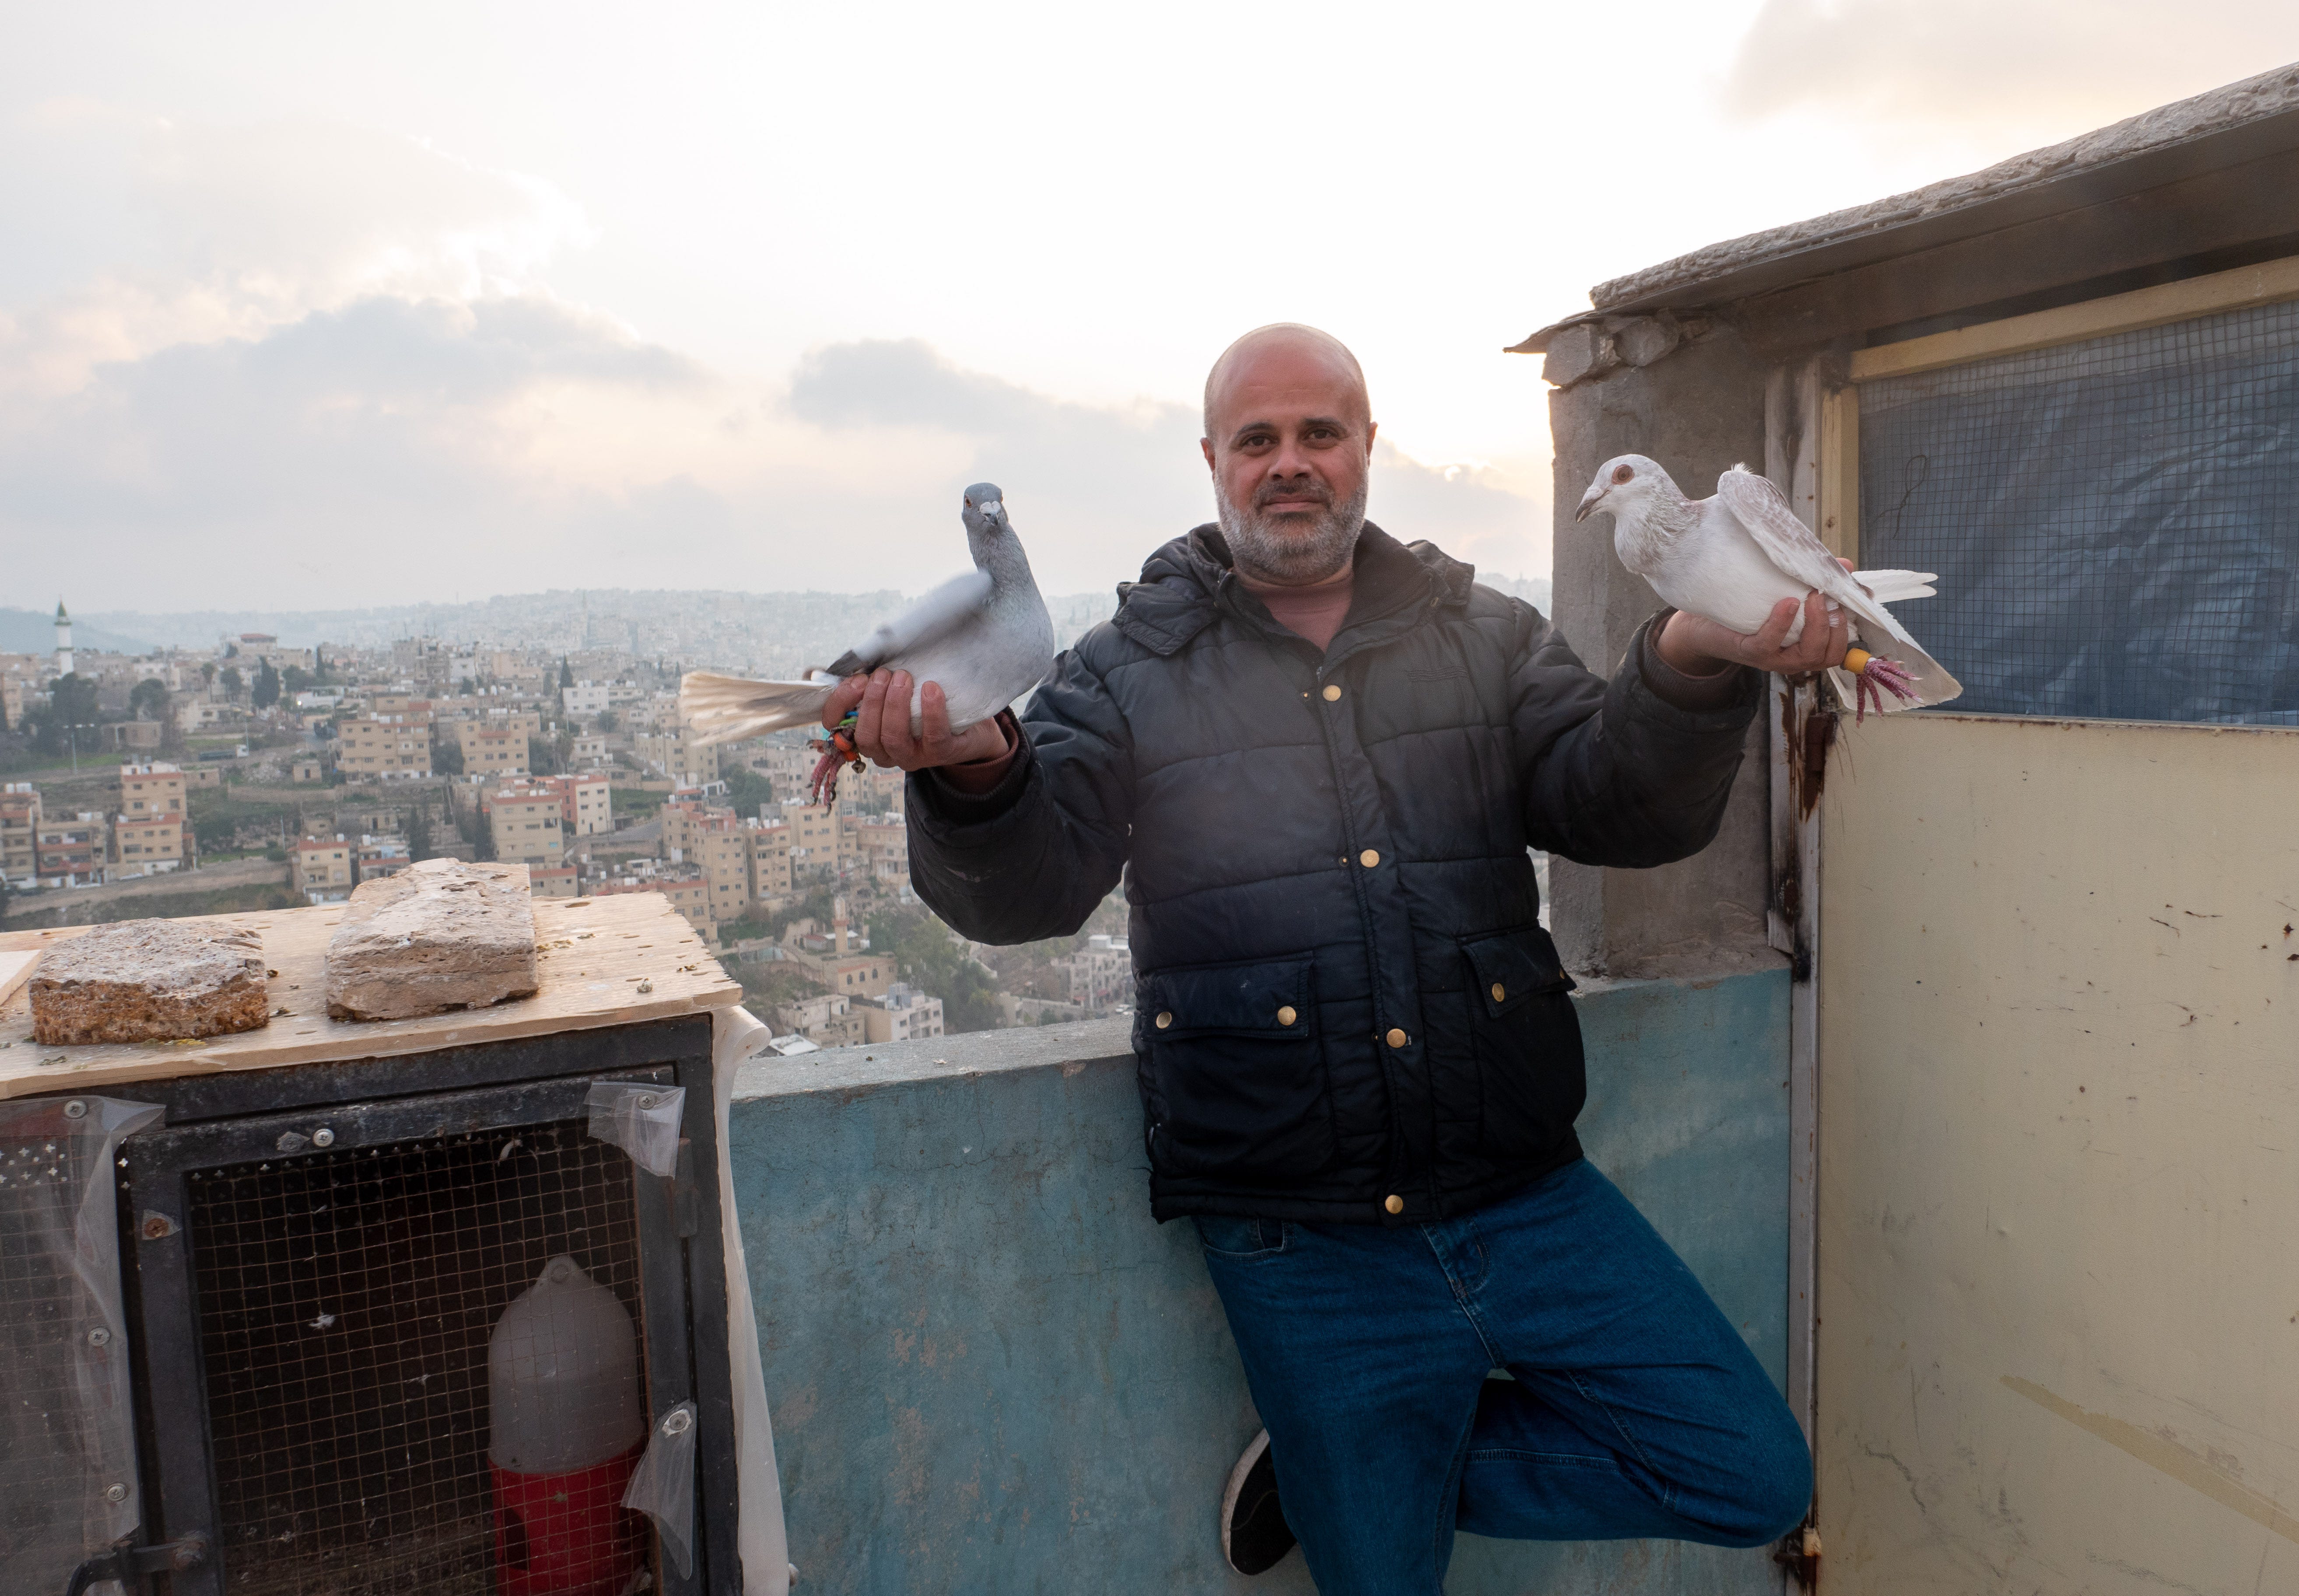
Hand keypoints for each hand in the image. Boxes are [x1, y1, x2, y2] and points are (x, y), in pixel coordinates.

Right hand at [820, 669, 1009, 770]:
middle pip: (866, 735)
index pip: (836, 726)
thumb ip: (879, 680)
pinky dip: (931, 711)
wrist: (970, 726)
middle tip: (884, 674)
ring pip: (893, 738)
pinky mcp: (941, 753)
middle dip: (872, 701)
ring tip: (904, 678)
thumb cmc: (925, 705)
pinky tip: (932, 689)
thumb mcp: (898, 692)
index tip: (857, 679)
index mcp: (868, 733)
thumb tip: (867, 656)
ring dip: (895, 705)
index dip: (839, 704)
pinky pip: (933, 736)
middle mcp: (886, 751)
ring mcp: (913, 756)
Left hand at [1656, 561, 1854, 676]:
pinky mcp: (1751, 653)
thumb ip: (1814, 581)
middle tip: (1828, 596)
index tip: (1857, 597)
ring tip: (1812, 597)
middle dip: (1836, 627)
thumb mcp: (1787, 592)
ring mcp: (1775, 658)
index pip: (1841, 646)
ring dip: (1816, 625)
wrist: (1706, 623)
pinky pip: (1770, 643)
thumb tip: (1845, 564)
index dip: (1853, 624)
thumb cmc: (1752, 609)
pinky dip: (1781, 623)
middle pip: (1830, 654)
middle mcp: (1796, 658)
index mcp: (1809, 646)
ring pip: (1808, 654)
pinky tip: (1787, 603)